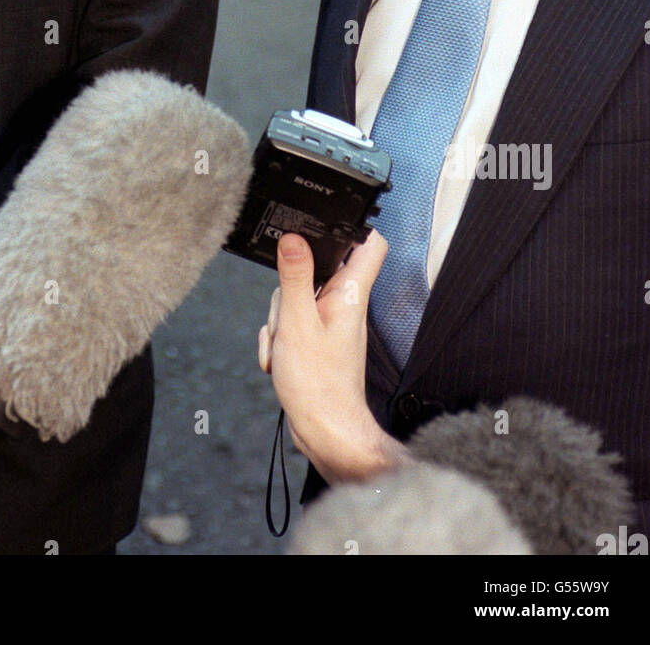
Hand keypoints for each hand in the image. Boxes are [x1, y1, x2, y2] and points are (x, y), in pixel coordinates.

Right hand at [258, 230, 409, 483]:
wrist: (323, 430)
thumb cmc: (319, 385)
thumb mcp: (297, 322)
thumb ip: (294, 277)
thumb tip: (293, 239)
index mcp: (351, 293)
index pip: (369, 243)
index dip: (352, 225)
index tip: (327, 220)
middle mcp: (346, 304)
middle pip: (315, 269)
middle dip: (290, 287)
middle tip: (289, 313)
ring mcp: (331, 323)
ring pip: (297, 297)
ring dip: (280, 319)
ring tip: (284, 345)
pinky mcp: (318, 341)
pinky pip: (292, 323)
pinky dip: (280, 338)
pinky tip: (280, 358)